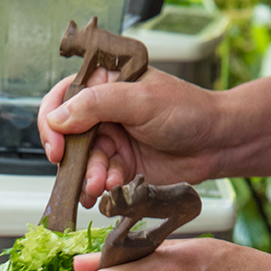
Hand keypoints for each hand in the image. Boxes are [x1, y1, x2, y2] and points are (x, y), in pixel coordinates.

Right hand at [38, 65, 226, 206]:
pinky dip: (102, 186)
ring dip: (88, 176)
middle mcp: (103, 112)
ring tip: (102, 185)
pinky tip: (113, 187)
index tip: (57, 146)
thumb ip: (96, 105)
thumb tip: (58, 118)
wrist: (217, 143)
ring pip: (82, 162)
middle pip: (67, 136)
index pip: (61, 98)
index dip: (52, 122)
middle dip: (72, 159)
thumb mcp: (140, 100)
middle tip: (80, 175)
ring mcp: (111, 140)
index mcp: (104, 83)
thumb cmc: (188, 111)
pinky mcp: (120, 165)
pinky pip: (98, 179)